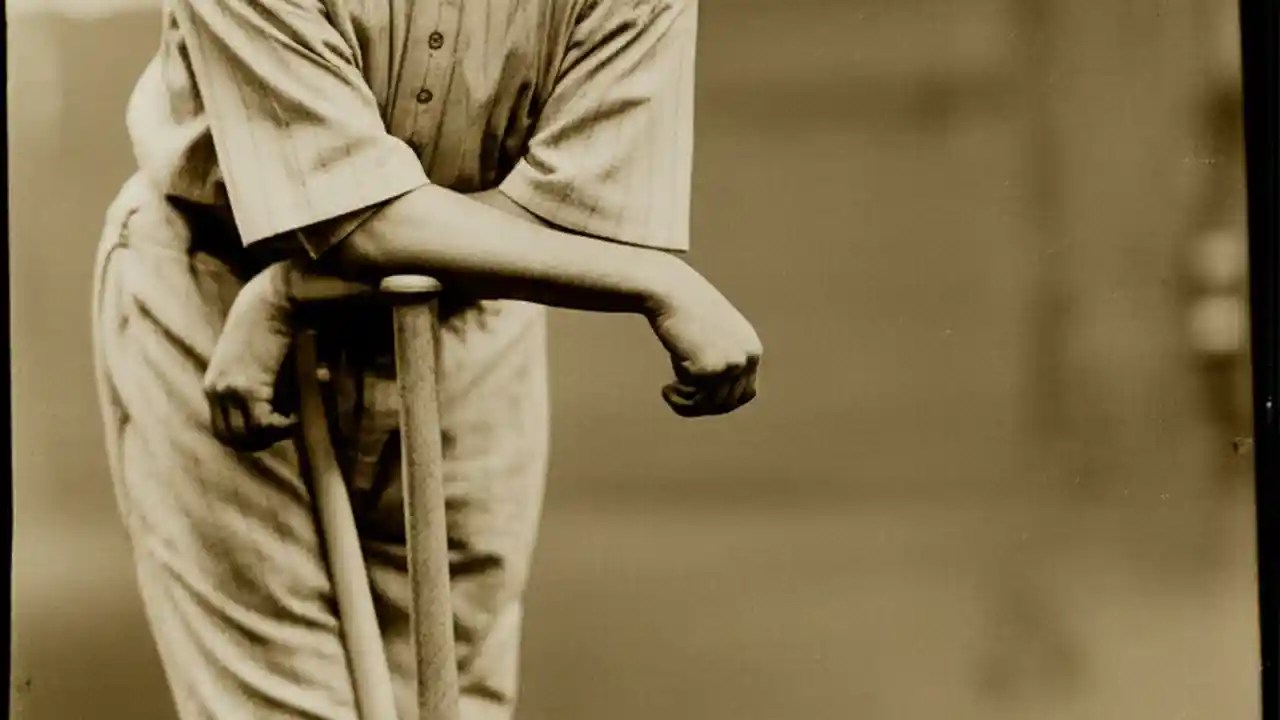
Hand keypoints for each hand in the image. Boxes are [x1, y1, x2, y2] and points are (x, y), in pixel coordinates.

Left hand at [203, 262, 298, 450]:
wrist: (270, 302)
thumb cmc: (268, 326)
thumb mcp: (255, 361)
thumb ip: (258, 385)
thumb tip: (280, 410)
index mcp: (214, 385)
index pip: (223, 429)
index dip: (248, 437)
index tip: (271, 430)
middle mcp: (216, 391)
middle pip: (230, 438)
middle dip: (259, 442)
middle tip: (282, 431)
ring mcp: (228, 390)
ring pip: (246, 435)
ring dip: (272, 435)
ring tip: (292, 422)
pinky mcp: (247, 387)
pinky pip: (263, 423)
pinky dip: (282, 426)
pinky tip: (296, 416)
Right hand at [645, 262, 761, 416]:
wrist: (672, 291)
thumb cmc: (686, 312)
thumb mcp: (713, 337)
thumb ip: (720, 362)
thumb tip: (715, 400)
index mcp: (752, 350)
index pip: (745, 393)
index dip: (721, 402)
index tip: (698, 400)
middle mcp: (747, 358)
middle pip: (729, 402)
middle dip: (702, 406)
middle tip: (680, 399)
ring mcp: (730, 364)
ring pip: (711, 404)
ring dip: (688, 405)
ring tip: (669, 393)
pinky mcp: (710, 368)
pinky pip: (693, 397)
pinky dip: (678, 398)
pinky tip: (666, 388)